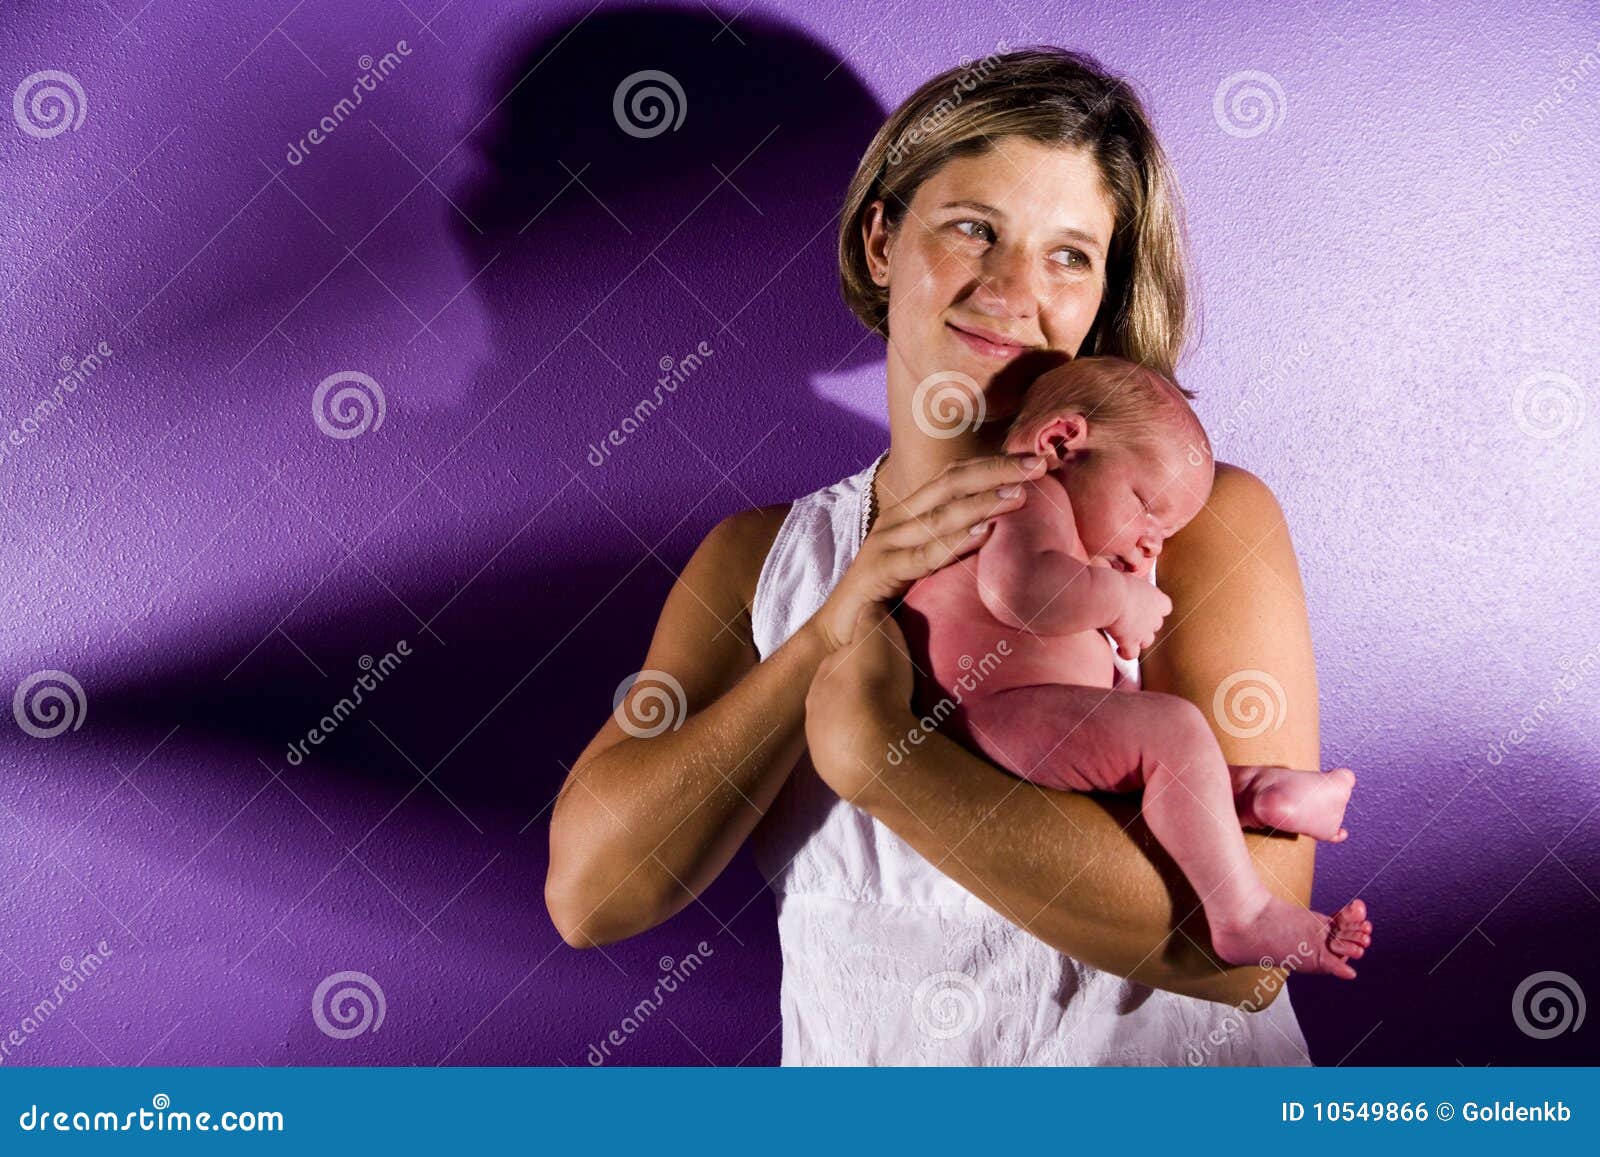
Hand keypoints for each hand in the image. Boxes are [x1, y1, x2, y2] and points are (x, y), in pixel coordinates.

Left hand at [804, 603, 914, 803]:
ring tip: (888, 732)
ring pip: (840, 727)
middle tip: (888, 702)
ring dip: (859, 727)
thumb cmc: (872, 684)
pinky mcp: (831, 765)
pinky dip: (862, 752)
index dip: (863, 662)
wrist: (865, 741)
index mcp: (826, 672)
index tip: (882, 669)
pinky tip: (882, 754)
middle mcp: (816, 704)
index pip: (843, 662)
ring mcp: (820, 737)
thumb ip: (872, 619)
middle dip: (858, 698)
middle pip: (839, 696)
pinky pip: (848, 754)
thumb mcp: (877, 635)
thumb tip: (871, 606)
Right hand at [807, 452, 1048, 651]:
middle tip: (1039, 466)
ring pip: (939, 515)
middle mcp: (898, 520)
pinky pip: (921, 556)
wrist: (840, 634)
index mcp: (911, 512)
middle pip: (950, 483)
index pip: (956, 475)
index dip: (996, 464)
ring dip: (981, 503)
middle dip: (997, 471)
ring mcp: (885, 544)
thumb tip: (1004, 534)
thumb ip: (955, 544)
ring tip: (1018, 496)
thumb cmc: (890, 600)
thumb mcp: (926, 563)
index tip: (1039, 462)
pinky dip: (953, 543)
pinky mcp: (877, 573)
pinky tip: (982, 534)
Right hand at [1106, 573, 1171, 660]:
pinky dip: (1125, 653)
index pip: (1165, 607)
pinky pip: (1131, 654)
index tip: (1143, 605)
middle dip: (1146, 624)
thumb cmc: (1114, 581)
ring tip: (1125, 635)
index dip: (1156, 608)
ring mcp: (1144, 632)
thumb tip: (1115, 570)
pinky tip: (1118, 649)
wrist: (1109, 595)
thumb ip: (1128, 580)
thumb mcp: (1126, 575)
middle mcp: (1154, 617)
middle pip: (1156, 625)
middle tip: (1131, 619)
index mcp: (1157, 598)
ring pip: (1147, 641)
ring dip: (1137, 639)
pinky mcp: (1130, 642)